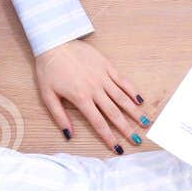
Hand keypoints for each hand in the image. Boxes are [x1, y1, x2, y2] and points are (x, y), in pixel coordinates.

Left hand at [34, 39, 149, 153]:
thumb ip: (59, 116)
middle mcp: (95, 89)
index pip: (98, 123)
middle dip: (127, 129)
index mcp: (81, 98)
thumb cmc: (48, 69)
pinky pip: (122, 81)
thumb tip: (69, 135)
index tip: (119, 148)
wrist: (54, 42)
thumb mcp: (47, 95)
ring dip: (134, 112)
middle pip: (114, 113)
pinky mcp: (107, 66)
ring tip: (145, 123)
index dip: (109, 137)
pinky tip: (140, 100)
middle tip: (137, 140)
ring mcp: (103, 77)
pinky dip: (132, 91)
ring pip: (122, 98)